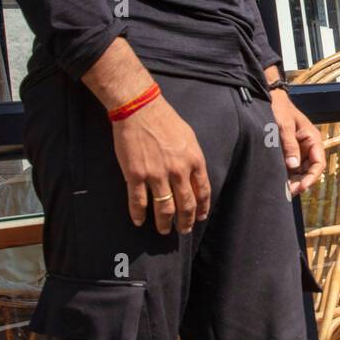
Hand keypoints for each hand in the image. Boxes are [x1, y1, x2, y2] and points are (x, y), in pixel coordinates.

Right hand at [111, 97, 210, 234]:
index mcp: (194, 161)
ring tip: (163, 230)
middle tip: (183, 230)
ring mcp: (157, 175)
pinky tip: (139, 221)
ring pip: (164, 208)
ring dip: (164, 223)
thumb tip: (195, 177)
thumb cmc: (165, 120)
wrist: (140, 109)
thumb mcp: (189, 138)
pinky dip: (138, 214)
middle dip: (185, 221)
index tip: (200, 217)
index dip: (202, 208)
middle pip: (185, 204)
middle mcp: (178, 171)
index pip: (203, 192)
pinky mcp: (136, 175)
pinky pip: (138, 201)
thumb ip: (193, 159)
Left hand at [271, 90, 326, 195]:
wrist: (269, 98)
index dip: (312, 177)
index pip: (318, 163)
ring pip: (300, 171)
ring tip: (283, 190)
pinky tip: (279, 182)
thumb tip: (293, 166)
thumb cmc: (279, 109)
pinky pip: (291, 167)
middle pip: (310, 170)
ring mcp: (298, 150)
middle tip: (288, 192)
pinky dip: (287, 175)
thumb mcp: (284, 126)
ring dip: (294, 180)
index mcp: (312, 138)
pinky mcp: (288, 152)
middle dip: (301, 182)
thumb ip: (289, 145)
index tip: (302, 187)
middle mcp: (308, 146)